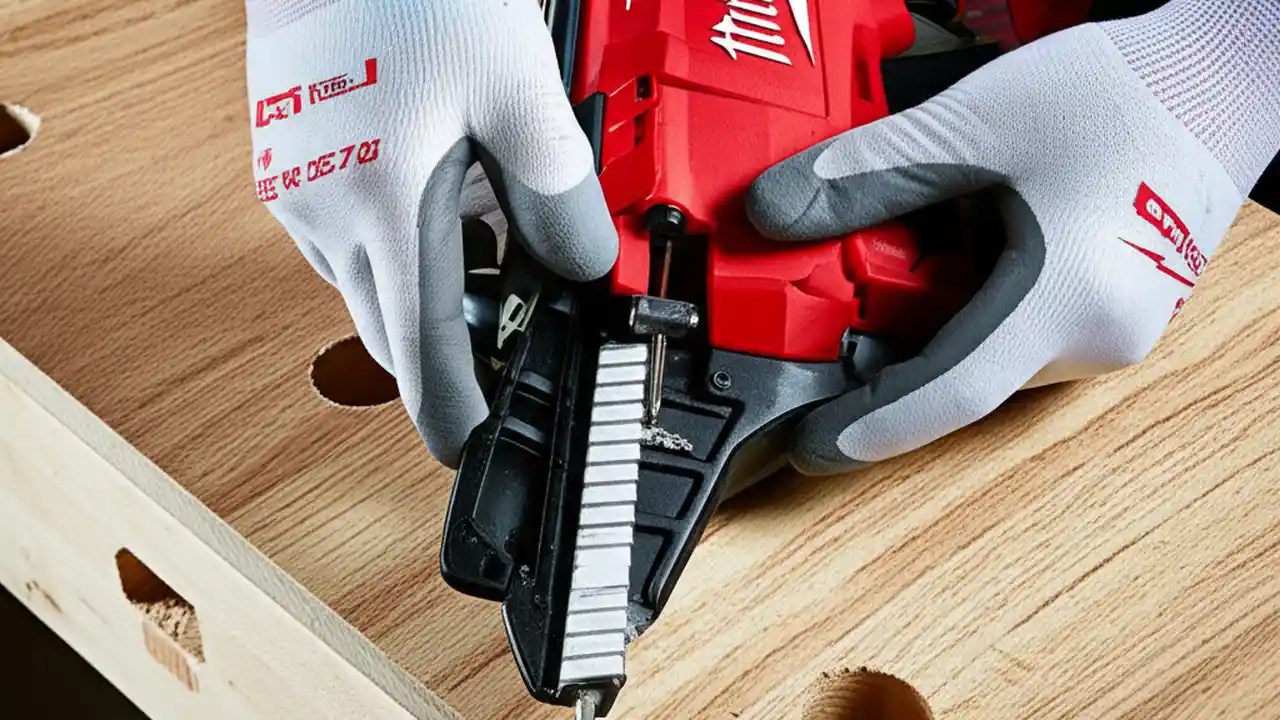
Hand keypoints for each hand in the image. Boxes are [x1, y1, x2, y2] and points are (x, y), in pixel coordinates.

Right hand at [245, 1, 614, 466]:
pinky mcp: (288, 173)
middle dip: (452, 349)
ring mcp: (299, 197)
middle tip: (510, 325)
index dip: (451, 416)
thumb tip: (582, 266)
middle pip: (395, 333)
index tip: (472, 450)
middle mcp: (328, 220)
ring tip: (486, 229)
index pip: (420, 356)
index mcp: (383, 212)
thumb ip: (559, 194)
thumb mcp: (520, 91)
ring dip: (429, 289)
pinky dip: (400, 245)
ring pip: (372, 288)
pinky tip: (439, 192)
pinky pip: (350, 242)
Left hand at [746, 0, 1279, 474]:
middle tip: (817, 315)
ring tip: (879, 268)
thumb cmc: (1123, 93)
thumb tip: (777, 215)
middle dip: (881, 354)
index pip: (952, 391)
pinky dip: (965, 308)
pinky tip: (946, 253)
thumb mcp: (972, 124)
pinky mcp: (1108, 313)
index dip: (873, 427)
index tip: (814, 446)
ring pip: (987, 354)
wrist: (1220, 77)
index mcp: (1068, 298)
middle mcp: (1096, 336)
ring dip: (924, 325)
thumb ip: (866, 174)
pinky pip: (1017, 332)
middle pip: (960, 373)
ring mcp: (1110, 331)